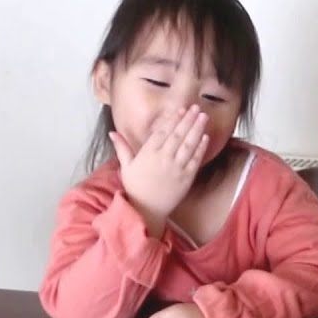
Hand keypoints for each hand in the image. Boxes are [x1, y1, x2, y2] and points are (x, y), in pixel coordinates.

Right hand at [109, 105, 209, 231]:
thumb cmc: (136, 188)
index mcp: (148, 154)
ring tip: (203, 116)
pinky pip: (195, 160)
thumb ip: (122, 148)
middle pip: (177, 135)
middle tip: (195, 107)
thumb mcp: (126, 167)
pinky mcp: (186, 178)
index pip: (162, 132)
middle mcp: (163, 159)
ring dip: (196, 129)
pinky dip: (200, 147)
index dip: (171, 119)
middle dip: (187, 119)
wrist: (147, 210)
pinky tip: (205, 136)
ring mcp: (176, 168)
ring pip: (188, 145)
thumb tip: (112, 132)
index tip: (179, 109)